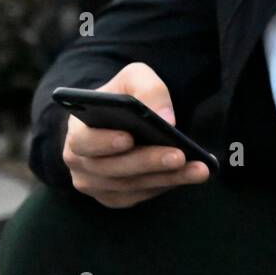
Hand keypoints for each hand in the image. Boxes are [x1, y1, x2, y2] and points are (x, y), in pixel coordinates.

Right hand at [62, 62, 209, 207]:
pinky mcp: (113, 196)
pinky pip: (138, 196)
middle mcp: (80, 161)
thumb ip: (148, 89)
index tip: (129, 139)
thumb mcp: (134, 78)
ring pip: (129, 186)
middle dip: (148, 162)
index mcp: (77, 130)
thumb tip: (167, 119)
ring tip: (198, 169)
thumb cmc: (125, 96)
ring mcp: (94, 183)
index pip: (83, 141)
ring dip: (166, 178)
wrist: (124, 117)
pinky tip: (190, 176)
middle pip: (111, 168)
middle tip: (179, 156)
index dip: (103, 142)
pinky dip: (165, 186)